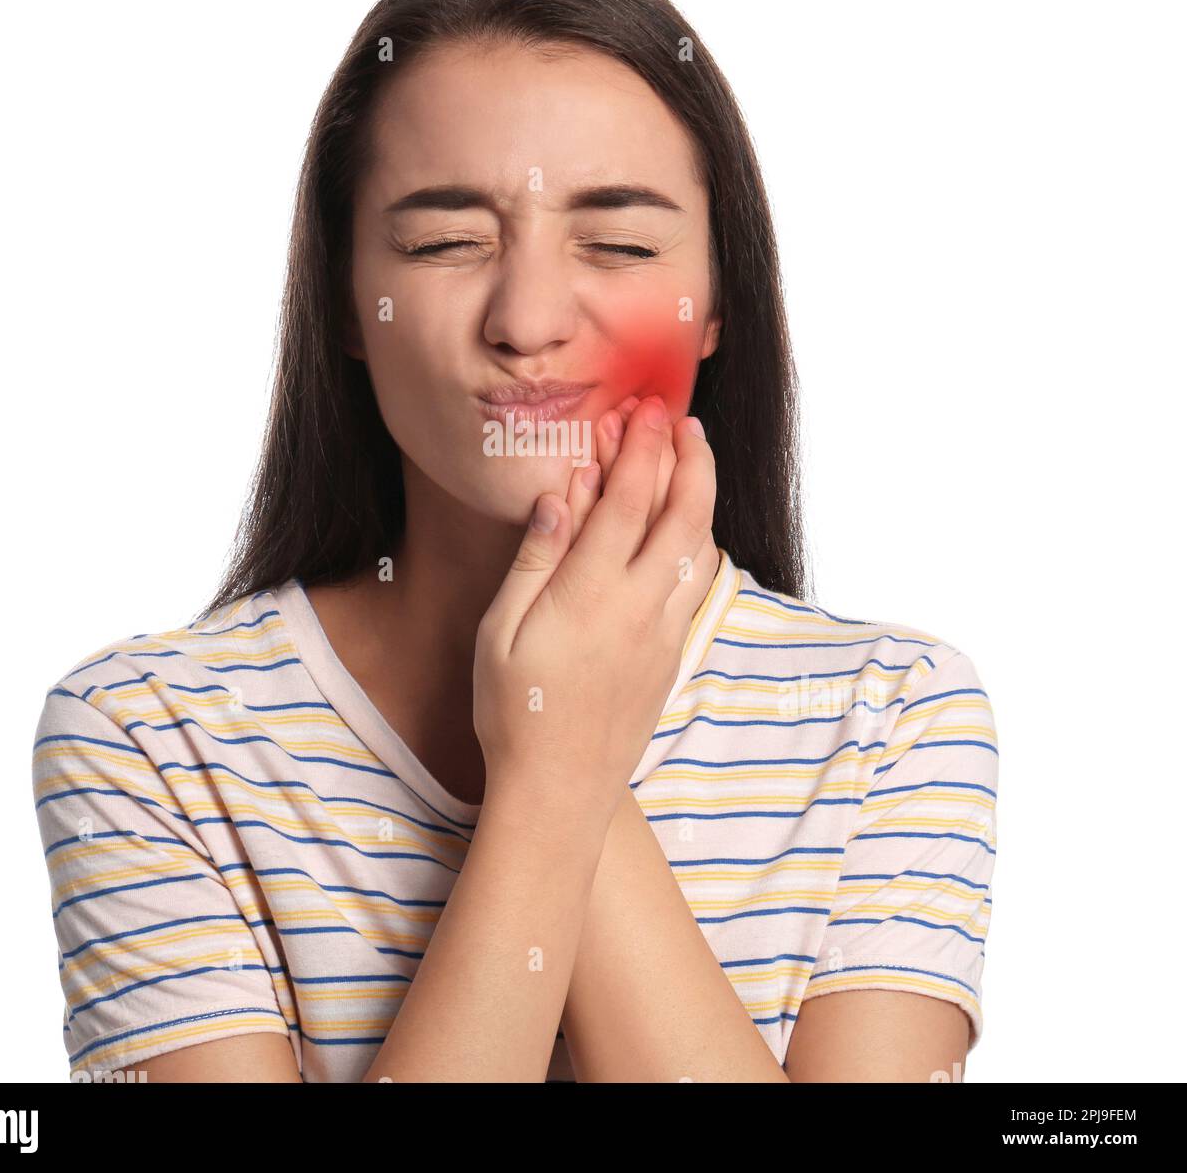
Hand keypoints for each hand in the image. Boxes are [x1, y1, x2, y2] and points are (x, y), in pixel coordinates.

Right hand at [472, 395, 716, 820]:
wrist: (559, 788)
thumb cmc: (514, 709)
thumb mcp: (501, 630)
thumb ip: (536, 557)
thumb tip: (564, 493)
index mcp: (591, 593)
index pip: (629, 500)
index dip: (641, 448)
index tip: (645, 411)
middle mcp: (639, 606)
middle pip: (685, 514)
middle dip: (690, 458)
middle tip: (683, 420)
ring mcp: (664, 631)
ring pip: (700, 547)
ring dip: (700, 495)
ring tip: (691, 459)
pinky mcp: (672, 653)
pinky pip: (695, 581)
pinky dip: (696, 539)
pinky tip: (685, 527)